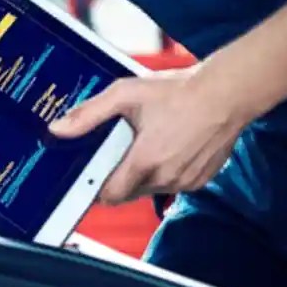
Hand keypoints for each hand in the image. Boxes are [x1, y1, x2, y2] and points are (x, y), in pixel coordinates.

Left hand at [48, 69, 250, 204]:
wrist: (227, 93)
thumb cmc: (178, 91)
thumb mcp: (125, 94)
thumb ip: (89, 114)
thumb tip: (58, 129)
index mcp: (145, 161)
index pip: (110, 195)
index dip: (95, 188)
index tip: (89, 176)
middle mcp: (166, 177)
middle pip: (128, 193)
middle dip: (116, 179)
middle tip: (114, 154)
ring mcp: (186, 182)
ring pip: (150, 189)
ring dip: (141, 176)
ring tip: (142, 146)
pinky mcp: (201, 180)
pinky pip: (173, 185)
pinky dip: (164, 172)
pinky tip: (166, 148)